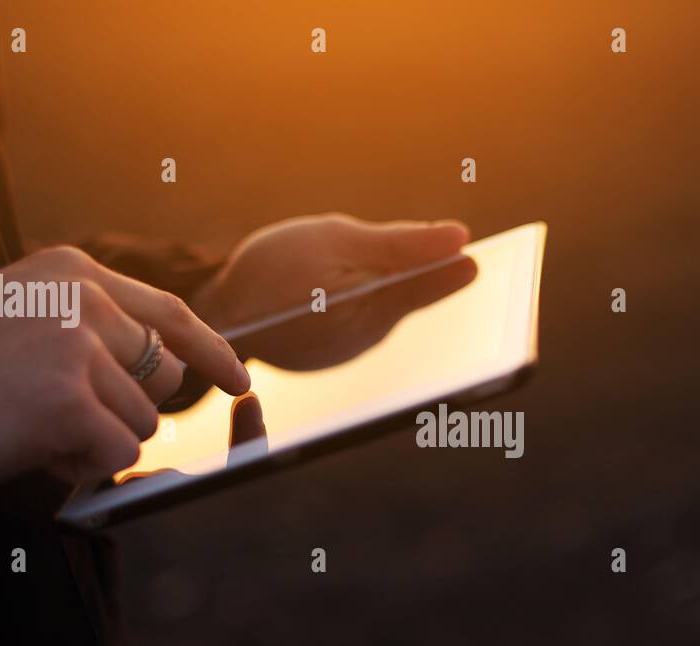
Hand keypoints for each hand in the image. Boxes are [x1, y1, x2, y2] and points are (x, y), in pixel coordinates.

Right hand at [0, 245, 249, 497]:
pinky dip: (81, 467)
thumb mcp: (18, 318)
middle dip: (125, 409)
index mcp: (72, 271)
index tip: (241, 378)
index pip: (169, 313)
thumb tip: (167, 366)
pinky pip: (116, 454)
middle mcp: (83, 298)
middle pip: (160, 376)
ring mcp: (77, 346)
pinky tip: (29, 449)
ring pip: (140, 422)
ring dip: (95, 441)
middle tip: (57, 417)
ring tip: (26, 427)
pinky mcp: (69, 400)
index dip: (213, 351)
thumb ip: (89, 327)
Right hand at [189, 213, 469, 365]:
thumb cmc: (273, 269)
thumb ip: (399, 243)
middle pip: (411, 300)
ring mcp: (358, 352)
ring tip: (402, 263)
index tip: (478, 260)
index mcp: (361, 313)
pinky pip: (375, 317)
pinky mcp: (348, 353)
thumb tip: (460, 238)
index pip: (420, 292)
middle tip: (456, 250)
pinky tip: (373, 282)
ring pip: (394, 308)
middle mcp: (367, 343)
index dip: (450, 274)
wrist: (221, 312)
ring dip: (401, 284)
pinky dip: (378, 296)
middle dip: (427, 275)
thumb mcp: (335, 239)